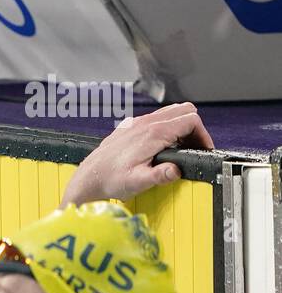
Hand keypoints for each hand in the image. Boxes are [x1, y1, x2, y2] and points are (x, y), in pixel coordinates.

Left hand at [61, 102, 213, 205]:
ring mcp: (137, 123)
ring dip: (181, 126)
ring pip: (170, 112)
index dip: (203, 134)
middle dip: (195, 127)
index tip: (204, 149)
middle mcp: (145, 123)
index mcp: (153, 133)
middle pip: (184, 110)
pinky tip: (163, 146)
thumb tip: (175, 171)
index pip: (191, 120)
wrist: (88, 178)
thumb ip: (159, 176)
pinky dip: (167, 127)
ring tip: (182, 148)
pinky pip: (156, 118)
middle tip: (195, 147)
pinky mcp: (130, 127)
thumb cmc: (110, 180)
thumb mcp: (138, 182)